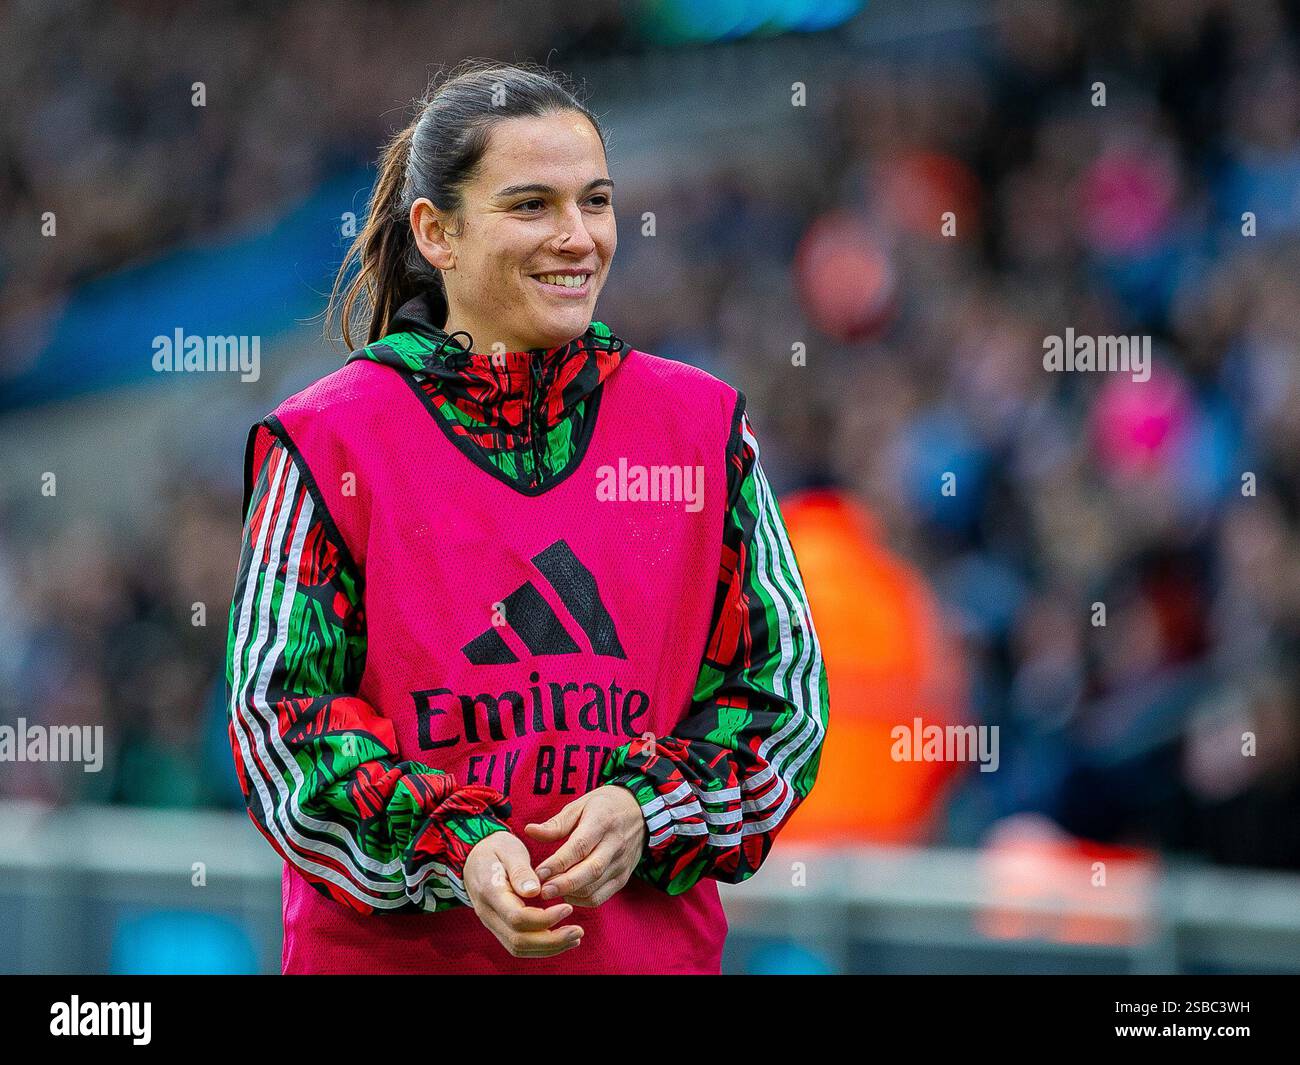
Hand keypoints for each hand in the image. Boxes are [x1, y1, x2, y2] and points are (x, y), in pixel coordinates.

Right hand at [463, 832, 583, 957]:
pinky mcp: (499, 927)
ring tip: (574, 937)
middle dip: (551, 941)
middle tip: (578, 931)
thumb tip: (535, 892)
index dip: (545, 918)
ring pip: (518, 948)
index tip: (568, 908)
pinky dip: (541, 947)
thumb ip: (521, 872)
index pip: (517, 917)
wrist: (474, 856)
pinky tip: (561, 940)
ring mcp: (492, 923)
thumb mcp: (509, 850)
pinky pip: (518, 945)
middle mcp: (488, 913)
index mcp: (490, 892)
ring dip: (549, 948)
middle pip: (518, 940)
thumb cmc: (496, 849)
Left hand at [524, 785, 647, 907]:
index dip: (558, 862)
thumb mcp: (580, 806)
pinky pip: (601, 896)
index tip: (538, 873)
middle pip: (590, 871)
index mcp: (602, 822)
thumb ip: (556, 823)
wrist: (639, 811)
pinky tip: (566, 894)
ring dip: (570, 894)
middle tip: (542, 891)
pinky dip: (581, 900)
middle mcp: (615, 845)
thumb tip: (529, 831)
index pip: (580, 847)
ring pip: (595, 887)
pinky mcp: (623, 877)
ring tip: (550, 891)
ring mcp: (621, 863)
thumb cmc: (603, 807)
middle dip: (564, 884)